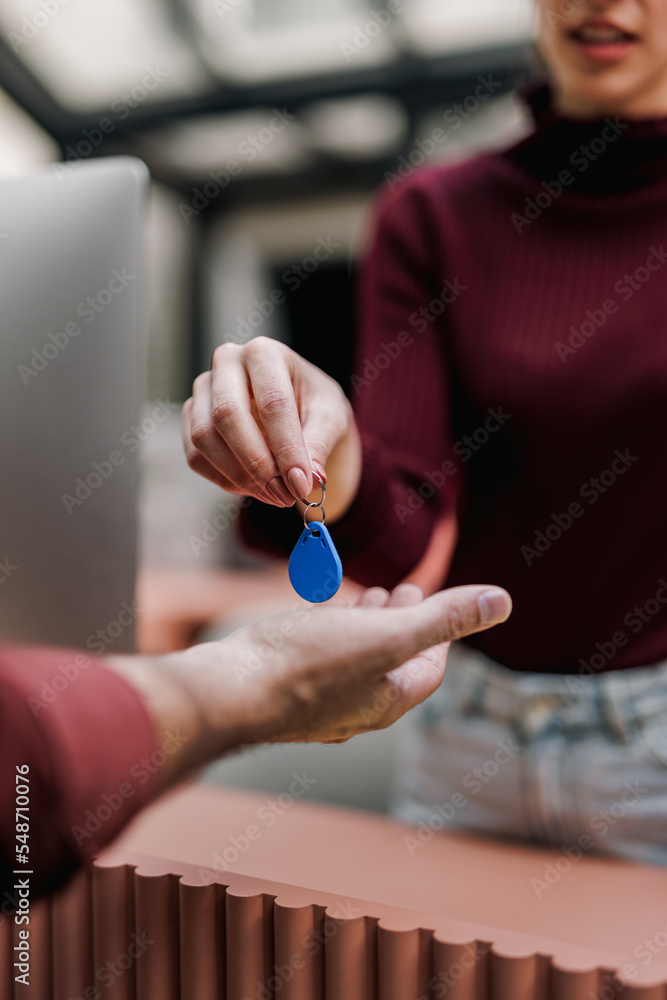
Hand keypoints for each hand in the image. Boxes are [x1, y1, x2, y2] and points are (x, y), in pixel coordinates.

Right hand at [106, 583, 511, 786]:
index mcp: (387, 700)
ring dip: (369, 627)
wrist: (230, 690)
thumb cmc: (306, 664)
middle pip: (395, 664)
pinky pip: (324, 660)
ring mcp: (320, 703)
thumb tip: (502, 601)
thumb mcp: (387, 634)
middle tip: (404, 590)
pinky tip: (324, 613)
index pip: (431, 668)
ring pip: (357, 661)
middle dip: (405, 624)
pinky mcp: (289, 690)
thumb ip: (442, 618)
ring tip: (368, 596)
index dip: (441, 633)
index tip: (438, 602)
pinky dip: (335, 633)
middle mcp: (357, 709)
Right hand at [182, 338, 361, 519]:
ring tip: (276, 495)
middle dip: (258, 464)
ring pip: (205, 439)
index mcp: (265, 353)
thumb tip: (306, 480)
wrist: (297, 406)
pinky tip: (255, 488)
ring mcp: (203, 390)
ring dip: (241, 477)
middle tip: (285, 495)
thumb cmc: (314, 405)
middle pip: (227, 416)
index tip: (301, 485)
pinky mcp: (191, 418)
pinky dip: (226, 481)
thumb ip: (319, 446)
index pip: (272, 403)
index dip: (287, 449)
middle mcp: (226, 363)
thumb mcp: (330, 419)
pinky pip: (196, 457)